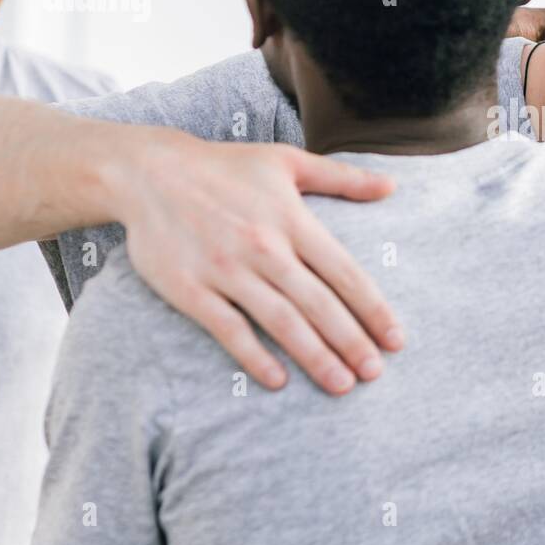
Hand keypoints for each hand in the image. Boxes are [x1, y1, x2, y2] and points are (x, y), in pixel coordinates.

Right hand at [112, 129, 400, 394]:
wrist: (148, 172)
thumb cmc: (224, 167)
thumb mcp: (287, 161)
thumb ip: (342, 178)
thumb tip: (391, 186)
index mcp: (291, 219)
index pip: (344, 272)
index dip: (373, 308)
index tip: (396, 338)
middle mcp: (264, 248)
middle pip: (318, 304)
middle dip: (351, 341)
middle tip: (375, 373)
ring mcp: (227, 271)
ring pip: (281, 321)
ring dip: (314, 356)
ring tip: (341, 384)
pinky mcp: (191, 290)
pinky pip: (229, 330)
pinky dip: (254, 356)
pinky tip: (279, 380)